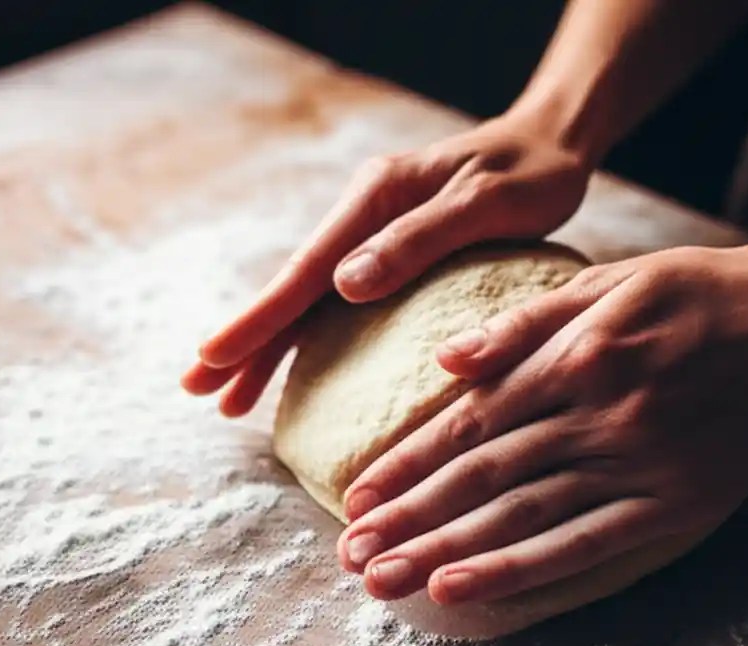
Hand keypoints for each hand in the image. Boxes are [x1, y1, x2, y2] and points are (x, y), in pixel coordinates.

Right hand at [181, 111, 593, 414]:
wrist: (550, 144)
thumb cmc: (529, 173)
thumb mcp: (485, 202)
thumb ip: (418, 240)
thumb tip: (343, 285)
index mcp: (376, 197)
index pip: (308, 268)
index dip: (262, 317)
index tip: (215, 355)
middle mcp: (364, 215)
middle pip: (295, 287)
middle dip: (247, 340)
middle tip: (196, 390)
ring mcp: (373, 236)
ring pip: (309, 300)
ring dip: (269, 347)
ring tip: (228, 398)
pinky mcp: (391, 254)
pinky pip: (337, 304)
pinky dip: (308, 337)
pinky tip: (291, 370)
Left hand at [334, 245, 747, 602]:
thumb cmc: (692, 295)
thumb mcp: (607, 281)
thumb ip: (522, 323)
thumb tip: (443, 360)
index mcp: (575, 357)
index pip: (470, 423)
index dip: (408, 463)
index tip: (357, 496)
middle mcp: (596, 415)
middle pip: (482, 477)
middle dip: (409, 518)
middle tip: (352, 554)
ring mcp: (635, 465)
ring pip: (521, 517)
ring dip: (445, 551)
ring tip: (385, 580)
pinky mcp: (672, 505)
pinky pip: (584, 544)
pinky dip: (521, 569)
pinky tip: (464, 587)